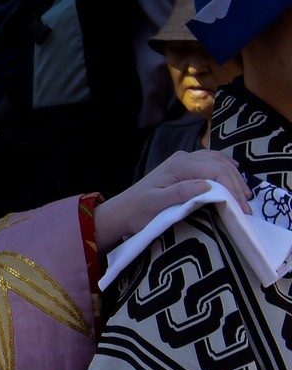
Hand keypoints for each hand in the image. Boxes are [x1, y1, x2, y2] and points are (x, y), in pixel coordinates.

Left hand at [94, 150, 251, 250]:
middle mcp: (183, 158)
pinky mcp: (183, 167)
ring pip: (218, 161)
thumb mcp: (158, 205)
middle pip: (220, 165)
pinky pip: (211, 161)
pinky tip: (234, 175)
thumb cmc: (139, 212)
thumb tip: (207, 184)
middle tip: (247, 207)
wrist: (123, 210)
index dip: (232, 189)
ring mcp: (183, 160)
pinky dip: (225, 168)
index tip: (242, 209)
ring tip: (245, 196)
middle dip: (237, 185)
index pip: (216, 171)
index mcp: (179, 166)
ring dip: (234, 177)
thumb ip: (181, 193)